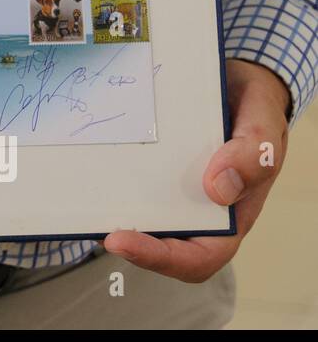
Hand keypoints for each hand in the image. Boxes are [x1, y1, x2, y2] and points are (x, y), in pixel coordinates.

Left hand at [105, 59, 290, 281]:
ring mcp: (169, 191)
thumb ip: (252, 156)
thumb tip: (218, 190)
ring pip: (135, 216)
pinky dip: (104, 182)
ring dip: (107, 214)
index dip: (159, 258)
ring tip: (78, 199)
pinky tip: (83, 166)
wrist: (236, 83)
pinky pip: (125, 183)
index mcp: (228, 216)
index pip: (197, 258)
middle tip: (89, 222)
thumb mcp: (263, 128)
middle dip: (121, 240)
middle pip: (156, 244)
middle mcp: (194, 210)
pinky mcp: (148, 169)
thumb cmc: (254, 111)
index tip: (119, 240)